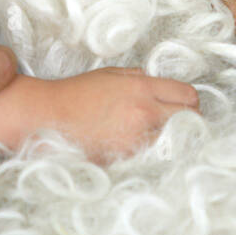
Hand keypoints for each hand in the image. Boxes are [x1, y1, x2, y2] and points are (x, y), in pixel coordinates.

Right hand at [0, 68, 197, 164]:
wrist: (45, 118)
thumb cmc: (75, 94)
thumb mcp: (110, 75)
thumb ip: (140, 78)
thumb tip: (159, 85)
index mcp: (142, 89)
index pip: (188, 97)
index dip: (189, 102)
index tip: (183, 106)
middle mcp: (144, 114)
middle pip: (190, 121)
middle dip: (187, 121)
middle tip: (175, 123)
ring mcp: (135, 140)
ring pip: (173, 142)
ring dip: (168, 139)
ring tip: (150, 136)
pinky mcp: (124, 160)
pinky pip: (150, 156)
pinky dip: (149, 153)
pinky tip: (134, 147)